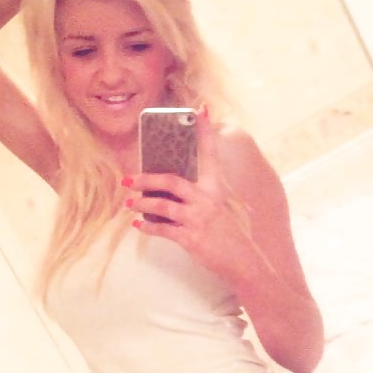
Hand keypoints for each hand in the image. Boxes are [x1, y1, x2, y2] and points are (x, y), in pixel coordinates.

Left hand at [123, 111, 254, 281]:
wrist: (244, 262)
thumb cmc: (230, 234)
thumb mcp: (220, 208)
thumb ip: (201, 195)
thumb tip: (170, 188)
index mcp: (216, 189)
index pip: (210, 154)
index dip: (205, 131)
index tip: (201, 109)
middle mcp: (207, 200)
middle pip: (171, 181)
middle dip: (146, 179)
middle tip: (129, 179)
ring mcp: (199, 219)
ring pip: (162, 205)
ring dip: (141, 204)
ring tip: (129, 203)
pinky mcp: (191, 238)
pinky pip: (162, 229)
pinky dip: (147, 226)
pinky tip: (138, 224)